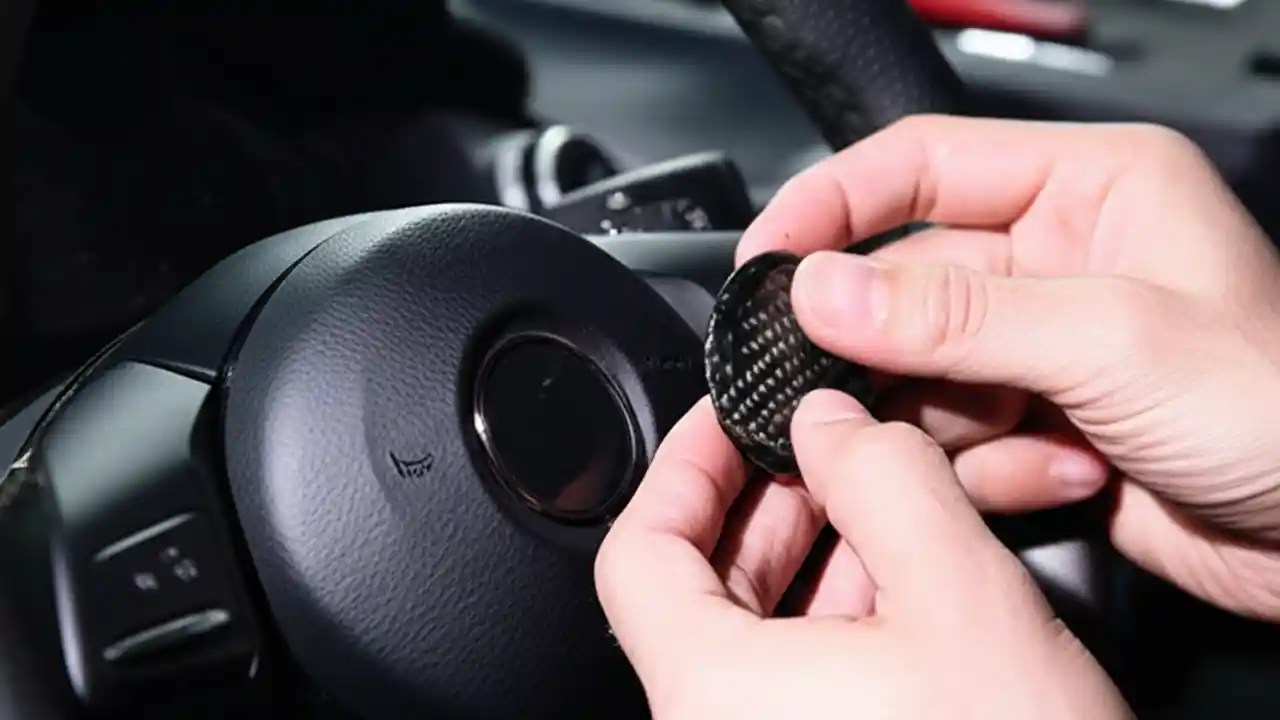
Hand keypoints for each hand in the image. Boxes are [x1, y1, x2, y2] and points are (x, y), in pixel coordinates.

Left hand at [595, 393, 1130, 718]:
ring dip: (812, 557)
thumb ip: (884, 482)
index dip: (683, 466)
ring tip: (878, 502)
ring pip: (753, 636)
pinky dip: (836, 621)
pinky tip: (902, 584)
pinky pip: (795, 683)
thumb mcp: (962, 599)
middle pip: (697, 590)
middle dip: (764, 504)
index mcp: (711, 693)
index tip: (729, 418)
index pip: (638, 553)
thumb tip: (828, 423)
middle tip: (822, 446)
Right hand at [740, 115, 1279, 620]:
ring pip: (921, 368)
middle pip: (908, 281)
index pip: (920, 164)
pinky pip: (957, 433)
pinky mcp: (1041, 418)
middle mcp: (1060, 256)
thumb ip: (955, 314)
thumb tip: (826, 290)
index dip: (832, 204)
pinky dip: (987, 466)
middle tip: (827, 381)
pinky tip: (1063, 474)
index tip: (765, 255)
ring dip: (939, 419)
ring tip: (1000, 444)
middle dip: (878, 341)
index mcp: (1090, 187)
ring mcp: (1046, 343)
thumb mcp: (1111, 338)